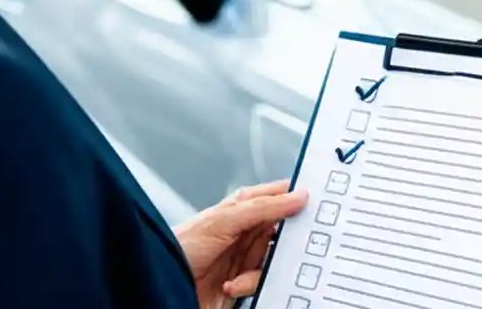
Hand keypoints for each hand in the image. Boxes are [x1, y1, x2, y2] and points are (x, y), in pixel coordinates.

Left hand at [174, 180, 308, 308]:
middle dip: (286, 241)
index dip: (297, 196)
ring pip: (274, 260)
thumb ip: (263, 208)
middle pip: (281, 231)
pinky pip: (262, 281)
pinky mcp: (242, 282)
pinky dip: (248, 284)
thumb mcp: (224, 221)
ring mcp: (244, 257)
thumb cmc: (179, 247)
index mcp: (240, 209)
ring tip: (239, 274)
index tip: (319, 201)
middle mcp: (244, 231)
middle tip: (295, 245)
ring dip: (258, 269)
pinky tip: (230, 285)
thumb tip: (298, 196)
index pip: (277, 196)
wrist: (162, 285)